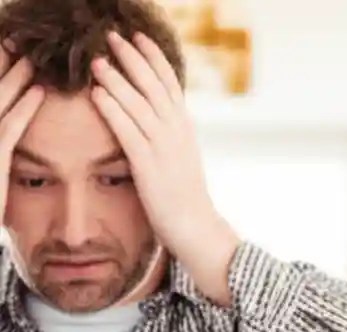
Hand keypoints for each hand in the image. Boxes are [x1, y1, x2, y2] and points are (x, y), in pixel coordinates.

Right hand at [0, 47, 43, 239]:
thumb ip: (3, 158)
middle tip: (22, 42)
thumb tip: (12, 145)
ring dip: (13, 79)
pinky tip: (36, 92)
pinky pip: (3, 135)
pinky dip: (19, 111)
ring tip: (32, 55)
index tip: (17, 55)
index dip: (0, 80)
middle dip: (2, 71)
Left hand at [89, 30, 238, 305]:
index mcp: (185, 128)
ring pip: (140, 105)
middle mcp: (178, 133)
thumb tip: (158, 113)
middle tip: (114, 37)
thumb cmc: (184, 195)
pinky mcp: (150, 167)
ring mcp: (165, 150)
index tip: (138, 38)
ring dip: (118, 80)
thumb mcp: (181, 156)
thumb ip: (170, 133)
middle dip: (133, 59)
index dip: (154, 58)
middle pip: (155, 87)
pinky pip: (129, 132)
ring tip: (99, 61)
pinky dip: (113, 110)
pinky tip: (98, 95)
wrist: (197, 227)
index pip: (170, 84)